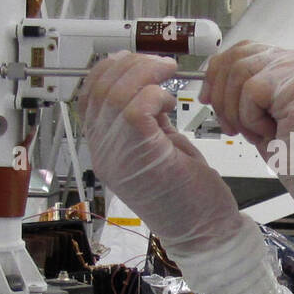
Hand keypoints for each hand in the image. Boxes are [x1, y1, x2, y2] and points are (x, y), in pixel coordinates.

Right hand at [80, 52, 242, 255]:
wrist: (204, 232)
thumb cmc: (187, 192)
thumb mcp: (159, 145)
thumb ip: (145, 117)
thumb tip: (145, 83)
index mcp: (104, 147)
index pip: (89, 94)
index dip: (111, 69)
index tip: (139, 60)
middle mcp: (103, 152)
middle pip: (100, 89)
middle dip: (131, 64)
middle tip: (162, 65)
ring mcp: (117, 157)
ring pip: (115, 95)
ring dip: (146, 74)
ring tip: (170, 75)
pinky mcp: (141, 158)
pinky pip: (135, 110)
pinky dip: (154, 95)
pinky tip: (170, 103)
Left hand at [199, 41, 293, 208]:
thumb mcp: (263, 115)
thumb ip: (244, 91)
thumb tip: (211, 84)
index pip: (244, 50)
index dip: (218, 73)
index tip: (209, 97)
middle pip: (238, 57)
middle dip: (222, 95)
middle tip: (231, 125)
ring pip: (241, 73)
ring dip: (238, 111)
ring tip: (257, 132)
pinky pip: (253, 91)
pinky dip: (251, 118)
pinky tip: (271, 132)